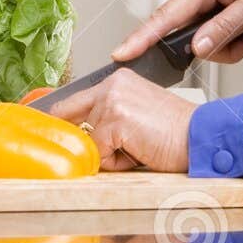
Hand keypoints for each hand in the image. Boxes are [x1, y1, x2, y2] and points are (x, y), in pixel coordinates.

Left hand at [48, 72, 196, 171]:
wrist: (201, 140)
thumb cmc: (175, 134)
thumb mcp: (136, 118)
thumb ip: (107, 120)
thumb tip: (78, 139)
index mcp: (117, 80)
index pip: (73, 99)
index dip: (58, 118)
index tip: (41, 123)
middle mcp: (112, 84)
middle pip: (67, 114)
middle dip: (73, 137)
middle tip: (86, 152)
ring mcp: (112, 100)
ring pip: (87, 140)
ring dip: (108, 154)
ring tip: (138, 149)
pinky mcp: (116, 120)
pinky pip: (99, 153)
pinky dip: (117, 163)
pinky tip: (140, 153)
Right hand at [113, 0, 242, 64]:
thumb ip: (226, 29)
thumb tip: (195, 50)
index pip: (164, 18)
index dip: (140, 40)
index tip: (119, 54)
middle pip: (194, 36)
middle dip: (230, 43)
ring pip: (207, 30)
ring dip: (238, 33)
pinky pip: (213, 17)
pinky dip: (236, 21)